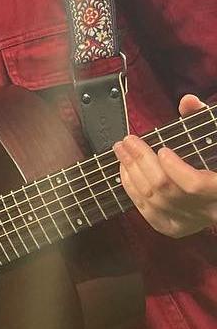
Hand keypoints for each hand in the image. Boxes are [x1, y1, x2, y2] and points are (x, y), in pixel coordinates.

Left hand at [114, 93, 216, 237]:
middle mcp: (208, 210)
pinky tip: (124, 172)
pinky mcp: (175, 228)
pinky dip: (132, 191)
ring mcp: (191, 222)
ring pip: (154, 200)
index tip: (162, 149)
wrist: (215, 195)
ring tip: (121, 151)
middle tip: (127, 141)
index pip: (195, 185)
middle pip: (166, 189)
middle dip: (141, 161)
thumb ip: (201, 119)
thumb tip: (187, 100)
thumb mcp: (212, 139)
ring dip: (131, 172)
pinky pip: (147, 213)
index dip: (174, 168)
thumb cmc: (210, 160)